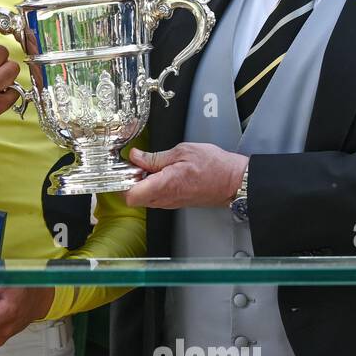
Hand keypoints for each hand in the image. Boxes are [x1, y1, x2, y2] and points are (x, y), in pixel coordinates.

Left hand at [122, 144, 247, 209]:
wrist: (233, 181)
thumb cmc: (214, 166)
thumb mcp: (182, 152)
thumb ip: (155, 157)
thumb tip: (136, 156)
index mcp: (164, 185)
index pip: (130, 195)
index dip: (122, 182)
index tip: (125, 168)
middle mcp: (165, 199)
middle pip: (134, 198)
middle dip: (131, 181)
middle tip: (137, 165)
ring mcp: (170, 203)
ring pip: (144, 198)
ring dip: (142, 184)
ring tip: (151, 167)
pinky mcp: (175, 203)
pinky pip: (156, 198)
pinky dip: (153, 186)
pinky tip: (161, 173)